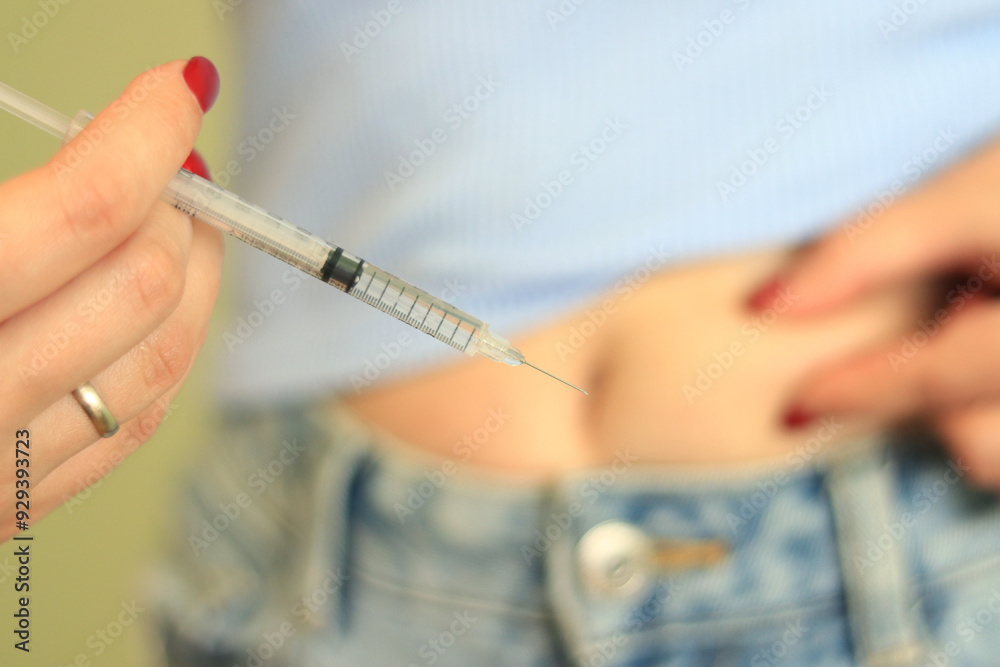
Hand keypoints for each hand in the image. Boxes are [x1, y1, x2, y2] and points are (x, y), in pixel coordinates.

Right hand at [0, 58, 223, 539]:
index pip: (84, 210)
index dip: (148, 135)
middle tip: (170, 164)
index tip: (176, 92)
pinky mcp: (12, 510)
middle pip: (139, 285)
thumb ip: (5, 211)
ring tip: (182, 224)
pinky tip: (158, 306)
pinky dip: (164, 351)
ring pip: (161, 362)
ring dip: (192, 277)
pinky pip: (133, 425)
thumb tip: (99, 143)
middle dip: (173, 207)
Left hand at [747, 137, 999, 485]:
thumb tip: (768, 308)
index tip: (795, 407)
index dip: (853, 393)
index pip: (928, 382)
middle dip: (934, 402)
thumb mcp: (971, 196)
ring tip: (982, 329)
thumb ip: (866, 254)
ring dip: (978, 419)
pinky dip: (994, 417)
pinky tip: (988, 355)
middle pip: (980, 445)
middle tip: (943, 323)